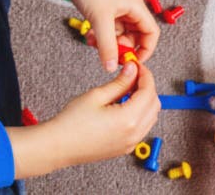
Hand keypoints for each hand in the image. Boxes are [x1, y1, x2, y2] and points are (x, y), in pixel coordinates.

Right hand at [6, 61, 159, 177]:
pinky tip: (123, 105)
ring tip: (127, 88)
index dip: (145, 75)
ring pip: (150, 117)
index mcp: (128, 119)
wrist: (59, 146)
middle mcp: (134, 134)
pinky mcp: (125, 147)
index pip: (148, 91)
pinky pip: (142, 128)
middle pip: (154, 104)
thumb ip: (119, 83)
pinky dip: (140, 114)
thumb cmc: (72, 123)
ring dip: (145, 100)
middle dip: (147, 87)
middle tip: (132, 75)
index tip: (137, 66)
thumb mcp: (96, 96)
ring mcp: (131, 143)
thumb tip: (132, 71)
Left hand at [36, 0, 159, 71]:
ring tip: (96, 43)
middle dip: (122, 46)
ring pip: (117, 33)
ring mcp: (113, 9)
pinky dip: (99, 36)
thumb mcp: (100, 18)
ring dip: (107, 42)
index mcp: (135, 6)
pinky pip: (105, 29)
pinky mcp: (100, 10)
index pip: (151, 33)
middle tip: (111, 54)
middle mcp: (126, 8)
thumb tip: (112, 65)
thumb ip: (107, 45)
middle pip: (134, 35)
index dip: (145, 49)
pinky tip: (90, 36)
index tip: (134, 60)